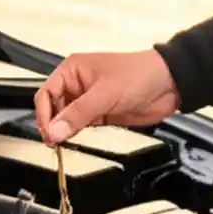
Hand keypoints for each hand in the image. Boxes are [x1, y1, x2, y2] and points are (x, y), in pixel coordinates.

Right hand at [34, 50, 180, 145]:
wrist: (168, 84)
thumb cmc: (140, 74)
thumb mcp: (105, 94)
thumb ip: (78, 114)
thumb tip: (55, 131)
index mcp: (72, 70)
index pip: (46, 94)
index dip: (44, 114)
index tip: (49, 133)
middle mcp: (77, 85)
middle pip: (52, 109)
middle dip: (52, 125)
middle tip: (54, 142)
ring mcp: (88, 100)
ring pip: (65, 119)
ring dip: (63, 132)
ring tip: (62, 143)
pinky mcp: (99, 114)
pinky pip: (79, 126)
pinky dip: (75, 135)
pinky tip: (75, 141)